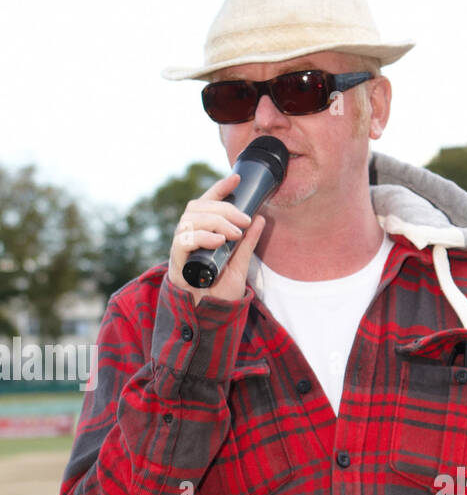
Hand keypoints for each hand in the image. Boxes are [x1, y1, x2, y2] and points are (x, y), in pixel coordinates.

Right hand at [167, 171, 265, 307]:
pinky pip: (183, 241)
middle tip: (244, 220)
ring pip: (190, 220)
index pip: (206, 202)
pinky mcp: (177, 262)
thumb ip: (248, 243)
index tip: (236, 178)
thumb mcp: (240, 264)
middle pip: (198, 207)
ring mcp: (181, 248)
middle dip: (223, 208)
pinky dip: (201, 237)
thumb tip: (260, 218)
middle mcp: (189, 236)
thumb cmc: (221, 291)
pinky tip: (218, 241)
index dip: (219, 188)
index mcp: (203, 232)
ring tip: (234, 234)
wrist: (210, 317)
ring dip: (215, 222)